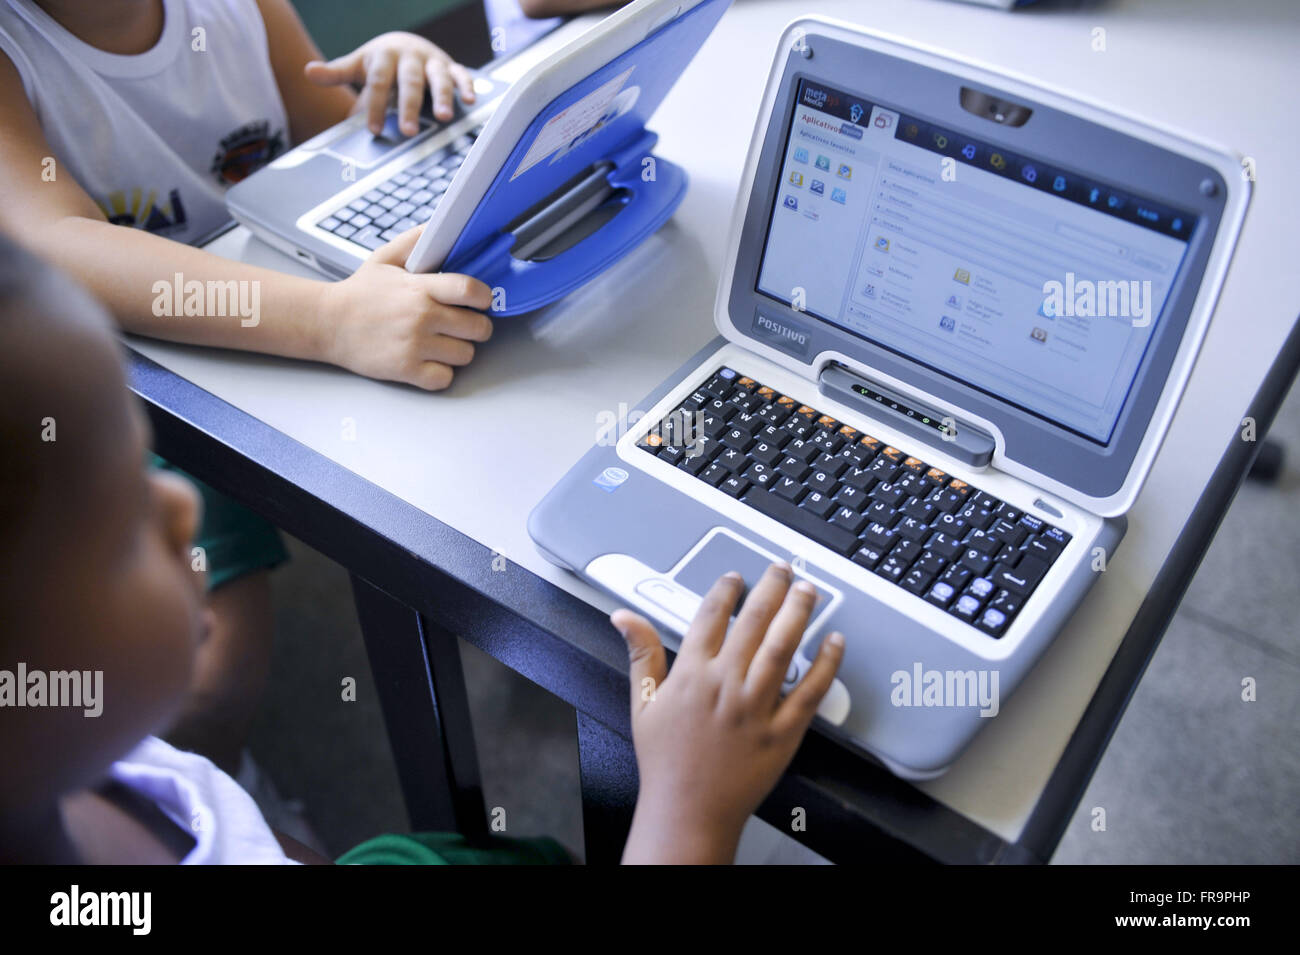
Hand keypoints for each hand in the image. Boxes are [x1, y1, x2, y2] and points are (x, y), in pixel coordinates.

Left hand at [304, 32, 475, 135]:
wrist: (405, 45)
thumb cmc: (381, 63)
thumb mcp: (358, 65)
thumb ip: (336, 72)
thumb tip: (309, 72)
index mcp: (385, 55)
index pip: (378, 81)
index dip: (374, 104)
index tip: (371, 129)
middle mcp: (410, 56)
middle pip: (409, 81)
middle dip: (409, 106)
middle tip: (407, 131)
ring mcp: (432, 60)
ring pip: (438, 77)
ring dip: (441, 96)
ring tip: (442, 117)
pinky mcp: (450, 66)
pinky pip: (461, 74)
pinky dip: (466, 86)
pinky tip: (470, 101)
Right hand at [318, 226, 492, 390]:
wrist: (327, 323)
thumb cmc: (359, 293)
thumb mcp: (385, 258)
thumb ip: (415, 241)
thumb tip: (440, 225)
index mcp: (420, 288)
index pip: (470, 291)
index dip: (484, 297)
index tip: (480, 300)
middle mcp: (421, 317)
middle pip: (479, 328)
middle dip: (476, 327)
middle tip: (464, 325)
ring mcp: (414, 345)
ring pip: (466, 355)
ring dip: (458, 351)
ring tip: (443, 343)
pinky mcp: (406, 370)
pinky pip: (445, 378)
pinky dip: (441, 373)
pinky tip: (431, 362)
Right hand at [613, 563, 844, 863]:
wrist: (687, 811)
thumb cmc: (664, 762)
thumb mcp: (642, 703)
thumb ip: (641, 653)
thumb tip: (624, 615)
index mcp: (691, 674)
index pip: (711, 616)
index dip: (726, 590)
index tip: (735, 577)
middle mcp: (725, 685)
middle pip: (753, 622)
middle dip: (771, 587)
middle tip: (783, 568)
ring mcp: (756, 708)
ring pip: (782, 647)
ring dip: (799, 613)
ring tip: (809, 590)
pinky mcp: (782, 733)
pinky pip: (809, 692)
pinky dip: (824, 664)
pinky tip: (834, 642)